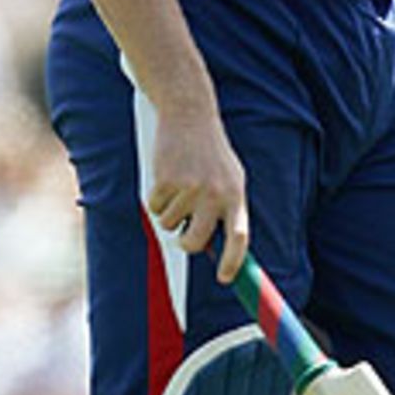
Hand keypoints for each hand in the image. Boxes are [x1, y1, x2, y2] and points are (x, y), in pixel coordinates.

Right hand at [147, 97, 248, 284]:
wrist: (190, 116)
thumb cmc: (212, 153)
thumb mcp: (230, 178)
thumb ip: (227, 209)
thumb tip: (217, 247)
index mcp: (235, 195)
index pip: (239, 238)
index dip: (232, 262)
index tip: (224, 278)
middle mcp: (215, 194)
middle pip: (194, 242)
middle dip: (185, 244)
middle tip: (184, 235)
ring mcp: (190, 187)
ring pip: (170, 224)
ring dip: (170, 213)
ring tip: (179, 186)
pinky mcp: (166, 181)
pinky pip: (155, 208)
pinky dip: (157, 199)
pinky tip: (167, 177)